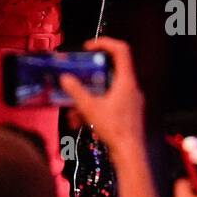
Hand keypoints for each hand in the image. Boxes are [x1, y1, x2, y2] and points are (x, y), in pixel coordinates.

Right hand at [58, 37, 144, 158]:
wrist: (129, 153)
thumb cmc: (115, 131)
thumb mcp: (90, 108)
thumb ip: (76, 91)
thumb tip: (65, 79)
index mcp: (126, 81)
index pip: (121, 50)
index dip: (104, 43)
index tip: (89, 47)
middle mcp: (131, 88)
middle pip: (111, 70)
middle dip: (90, 74)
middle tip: (78, 75)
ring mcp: (131, 101)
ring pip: (108, 90)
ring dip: (90, 96)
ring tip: (74, 109)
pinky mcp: (128, 112)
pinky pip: (110, 103)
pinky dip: (96, 107)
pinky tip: (81, 121)